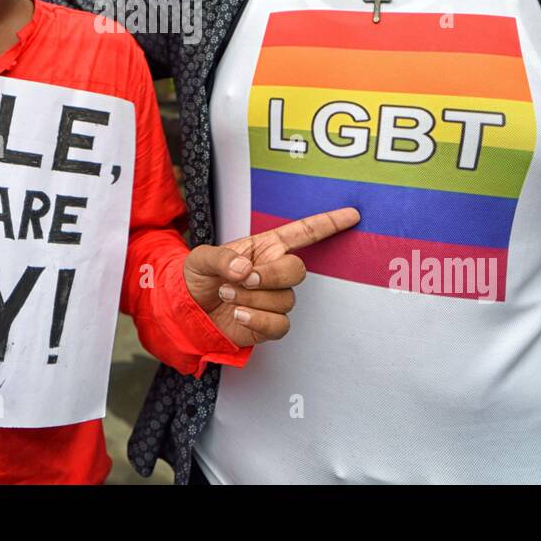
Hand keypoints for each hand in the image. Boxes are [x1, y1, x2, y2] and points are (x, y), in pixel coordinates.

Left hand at [182, 206, 358, 346]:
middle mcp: (273, 271)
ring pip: (284, 299)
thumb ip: (221, 258)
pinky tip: (238, 315)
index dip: (328, 223)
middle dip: (272, 275)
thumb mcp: (200, 258)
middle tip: (244, 278)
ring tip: (227, 295)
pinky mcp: (269, 324)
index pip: (303, 233)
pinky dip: (258, 320)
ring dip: (252, 299)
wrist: (188, 311)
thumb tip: (245, 268)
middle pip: (296, 270)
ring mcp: (273, 298)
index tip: (351, 215)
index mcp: (264, 248)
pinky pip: (280, 324)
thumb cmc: (197, 278)